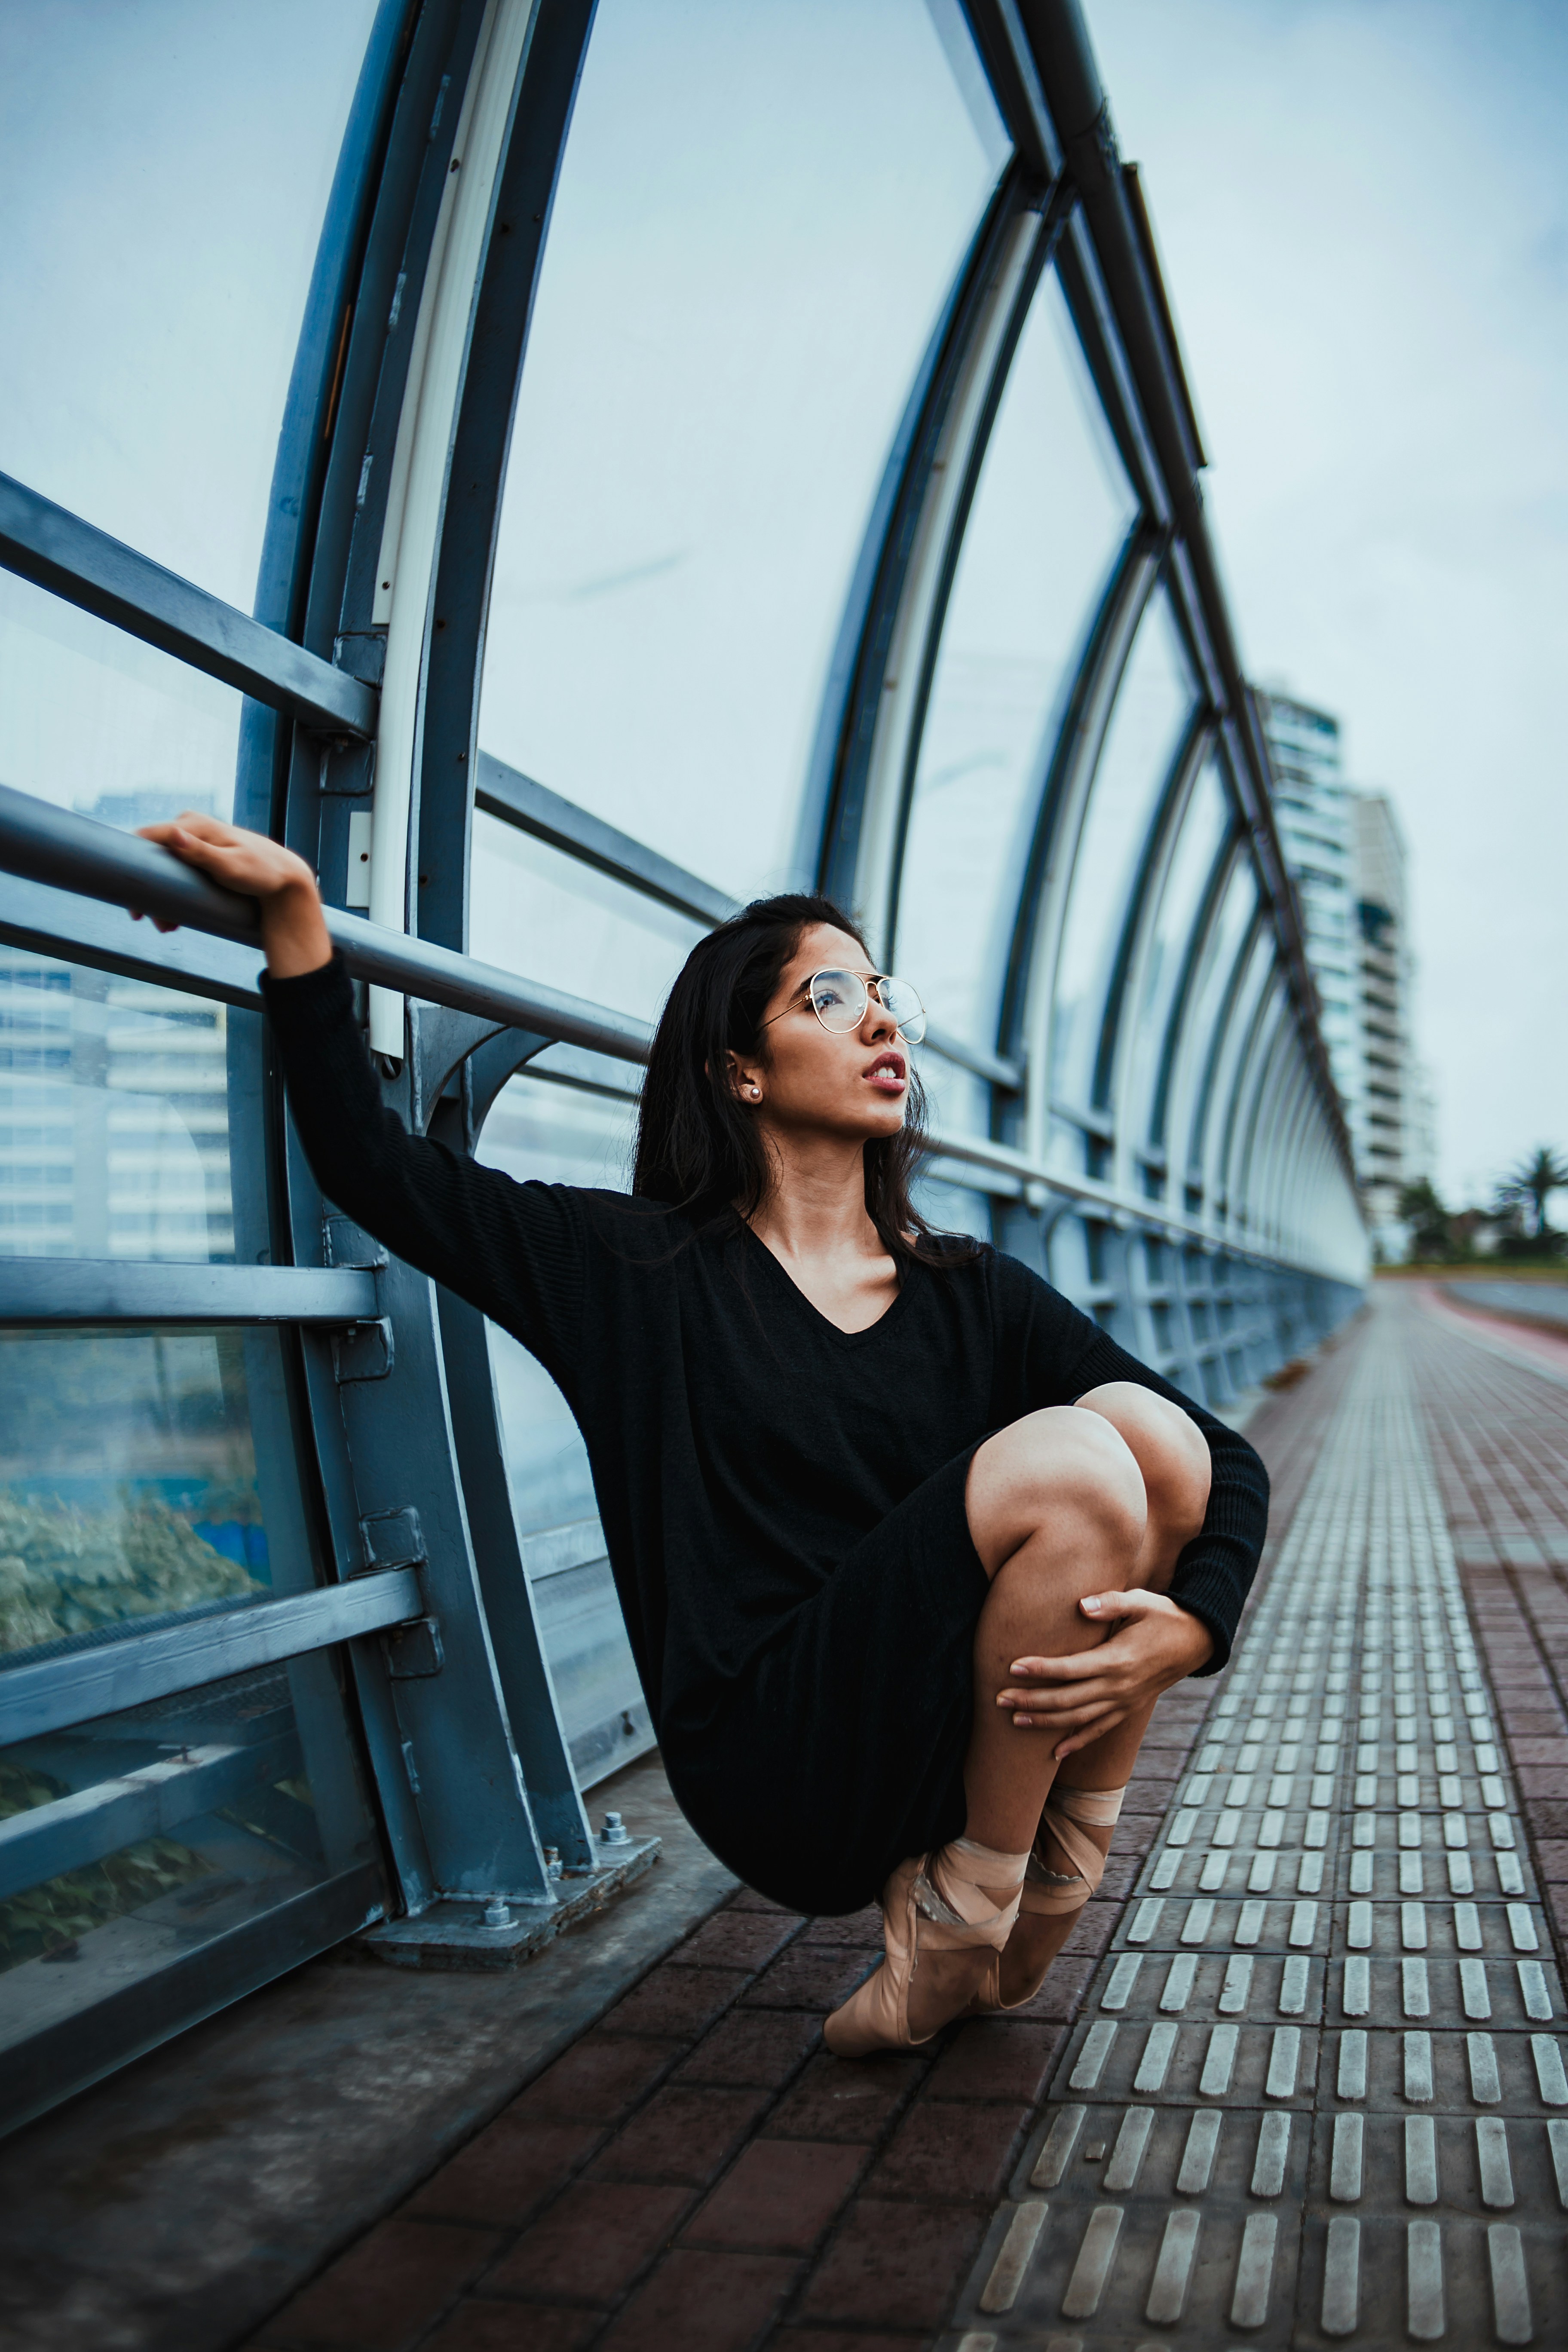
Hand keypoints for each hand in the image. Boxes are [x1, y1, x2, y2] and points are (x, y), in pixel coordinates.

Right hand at [136, 813, 332, 977]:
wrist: (285, 879)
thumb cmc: (263, 871)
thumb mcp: (231, 865)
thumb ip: (201, 852)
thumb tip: (174, 834)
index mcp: (193, 824)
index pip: (148, 838)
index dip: (133, 867)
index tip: (134, 899)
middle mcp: (188, 827)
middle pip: (153, 857)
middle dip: (150, 891)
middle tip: (151, 921)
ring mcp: (193, 840)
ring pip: (164, 869)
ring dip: (161, 898)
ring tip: (166, 925)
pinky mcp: (199, 854)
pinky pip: (176, 872)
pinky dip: (173, 894)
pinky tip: (175, 916)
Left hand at [996, 1590, 1213, 1758]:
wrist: (1197, 1641)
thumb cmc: (1164, 1616)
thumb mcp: (1142, 1602)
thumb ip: (1111, 1603)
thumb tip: (1082, 1605)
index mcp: (1117, 1660)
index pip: (1070, 1669)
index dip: (1041, 1670)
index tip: (1013, 1667)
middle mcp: (1118, 1687)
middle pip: (1067, 1699)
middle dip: (1032, 1701)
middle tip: (999, 1699)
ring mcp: (1124, 1702)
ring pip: (1078, 1719)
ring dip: (1045, 1723)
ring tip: (1014, 1722)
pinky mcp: (1129, 1710)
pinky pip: (1099, 1731)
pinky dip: (1077, 1742)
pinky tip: (1055, 1752)